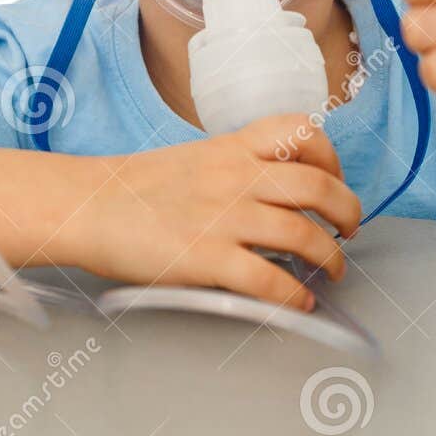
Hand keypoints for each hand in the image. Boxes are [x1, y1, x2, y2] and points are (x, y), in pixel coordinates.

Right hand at [71, 115, 361, 309]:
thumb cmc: (134, 187)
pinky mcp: (208, 259)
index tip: (334, 180)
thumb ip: (237, 166)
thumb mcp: (195, 157)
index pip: (303, 133)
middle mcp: (236, 177)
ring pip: (304, 234)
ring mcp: (224, 218)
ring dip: (330, 258)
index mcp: (233, 147)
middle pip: (318, 186)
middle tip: (348, 231)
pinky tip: (298, 302)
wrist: (87, 206)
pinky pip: (270, 281)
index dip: (332, 159)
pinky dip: (294, 295)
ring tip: (331, 271)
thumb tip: (275, 194)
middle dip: (347, 212)